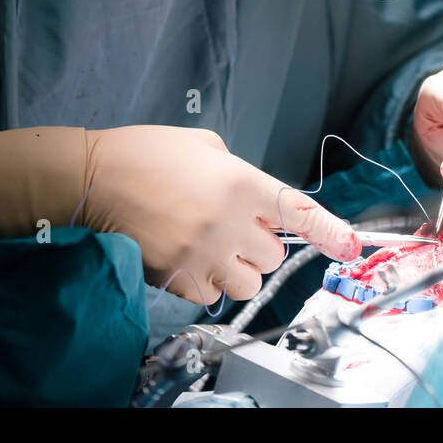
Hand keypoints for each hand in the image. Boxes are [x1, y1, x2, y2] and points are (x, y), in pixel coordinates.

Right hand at [79, 125, 359, 304]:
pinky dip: (207, 282)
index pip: (297, 212)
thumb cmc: (147, 154)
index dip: (330, 232)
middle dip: (261, 246)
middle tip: (233, 228)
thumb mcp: (205, 147)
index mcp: (239, 181)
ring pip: (248, 284)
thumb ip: (240, 174)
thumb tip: (257, 203)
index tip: (350, 247)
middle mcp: (227, 222)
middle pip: (273, 257)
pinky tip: (187, 256)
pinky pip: (212, 295)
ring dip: (239, 270)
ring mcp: (202, 254)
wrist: (92, 179)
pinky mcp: (177, 277)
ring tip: (212, 247)